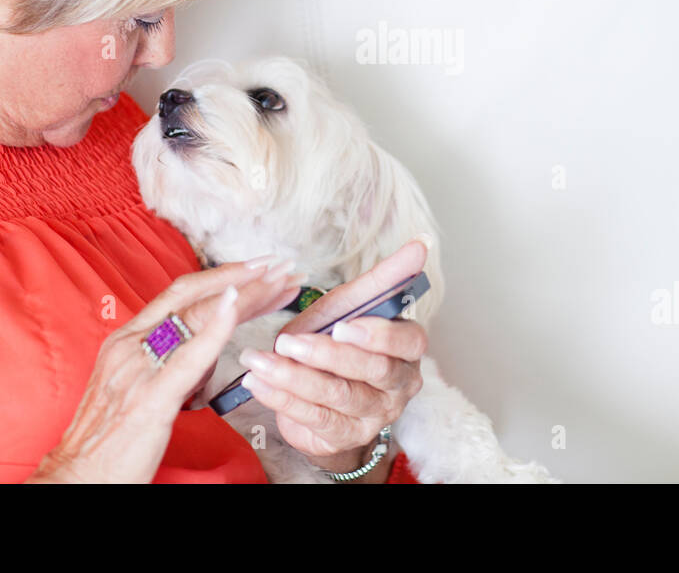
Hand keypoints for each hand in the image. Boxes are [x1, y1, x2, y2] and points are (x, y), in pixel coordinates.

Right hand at [27, 256, 305, 483]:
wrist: (78, 476)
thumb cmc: (109, 439)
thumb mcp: (134, 384)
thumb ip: (166, 358)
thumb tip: (205, 343)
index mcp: (126, 339)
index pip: (181, 294)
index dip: (222, 275)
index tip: (258, 268)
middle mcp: (130, 345)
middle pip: (192, 295)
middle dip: (240, 274)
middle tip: (280, 264)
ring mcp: (138, 369)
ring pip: (196, 316)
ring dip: (244, 295)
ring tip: (281, 282)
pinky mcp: (150, 398)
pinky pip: (188, 357)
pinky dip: (215, 327)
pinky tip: (237, 306)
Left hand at [238, 239, 430, 481]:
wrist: (326, 392)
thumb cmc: (343, 339)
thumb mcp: (356, 304)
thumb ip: (386, 277)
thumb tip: (419, 243)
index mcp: (409, 348)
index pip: (409, 342)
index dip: (378, 335)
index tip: (343, 325)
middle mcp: (399, 385)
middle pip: (372, 371)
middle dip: (328, 356)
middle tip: (289, 342)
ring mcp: (374, 415)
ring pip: (339, 396)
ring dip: (295, 377)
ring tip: (261, 360)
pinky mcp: (344, 437)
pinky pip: (314, 418)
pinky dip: (282, 398)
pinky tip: (259, 382)